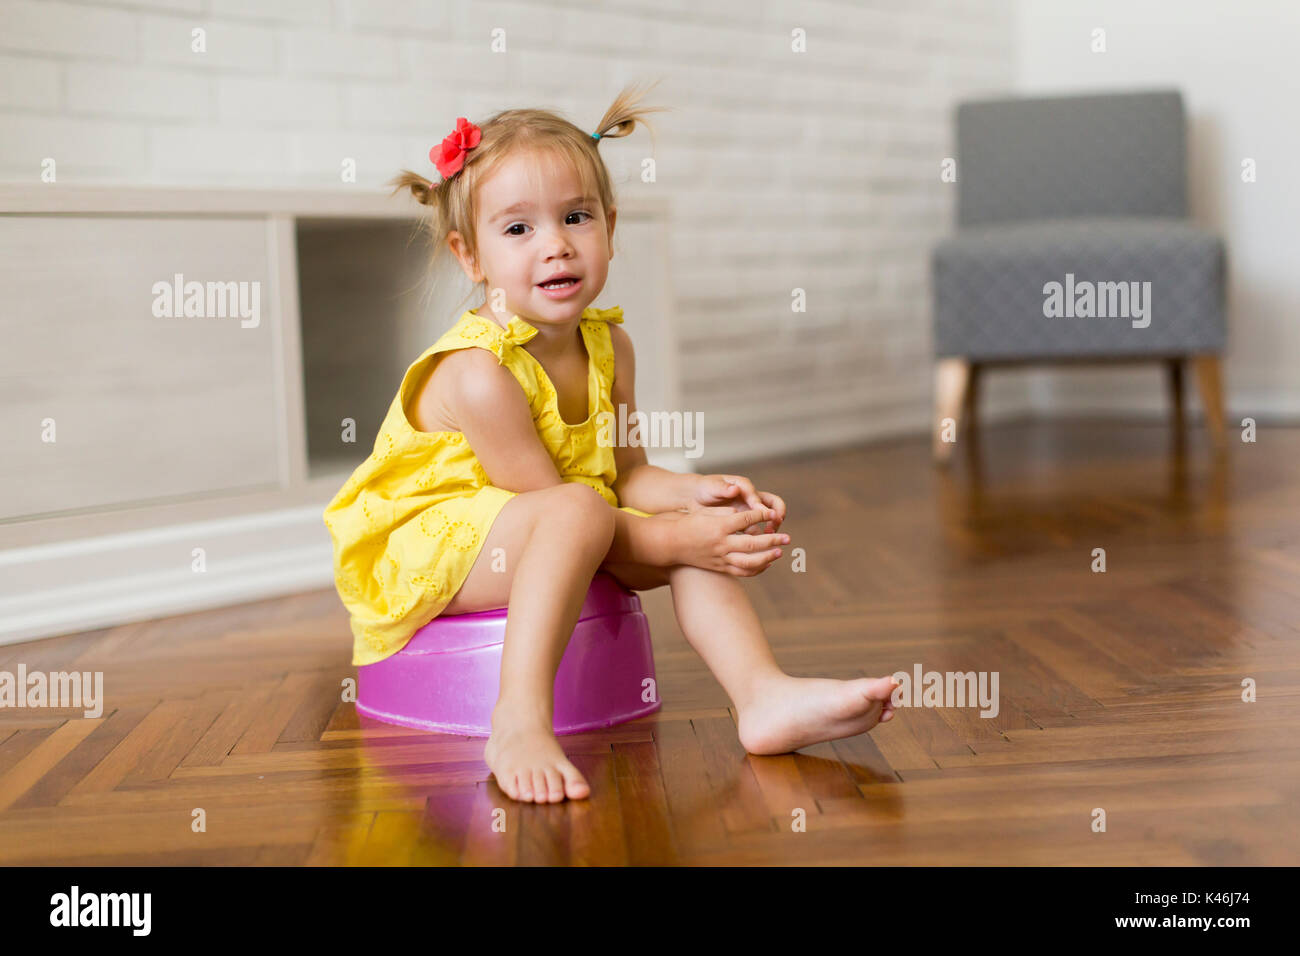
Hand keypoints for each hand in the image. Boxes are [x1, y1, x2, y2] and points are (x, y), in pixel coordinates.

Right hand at [666, 507, 788, 576]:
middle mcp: (720, 544)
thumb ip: (728, 514)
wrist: (670, 543)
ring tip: (779, 552)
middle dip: (772, 540)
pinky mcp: (719, 567)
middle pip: (752, 543)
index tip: (773, 513)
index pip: (746, 520)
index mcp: (718, 526)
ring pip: (749, 561)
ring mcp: (720, 558)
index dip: (762, 516)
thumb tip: (749, 517)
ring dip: (767, 557)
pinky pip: (741, 571)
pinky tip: (767, 563)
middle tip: (787, 538)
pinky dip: (756, 569)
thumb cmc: (688, 523)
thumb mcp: (707, 512)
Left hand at [687, 474, 786, 533]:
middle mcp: (751, 498)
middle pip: (774, 506)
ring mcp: (748, 511)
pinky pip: (755, 530)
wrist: (694, 497)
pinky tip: (754, 547)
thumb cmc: (704, 489)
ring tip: (765, 540)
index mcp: (745, 487)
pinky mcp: (743, 522)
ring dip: (769, 530)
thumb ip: (724, 488)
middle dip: (777, 517)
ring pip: (767, 521)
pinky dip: (757, 538)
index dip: (763, 508)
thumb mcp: (712, 487)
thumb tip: (735, 489)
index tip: (767, 517)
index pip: (761, 497)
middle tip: (773, 529)